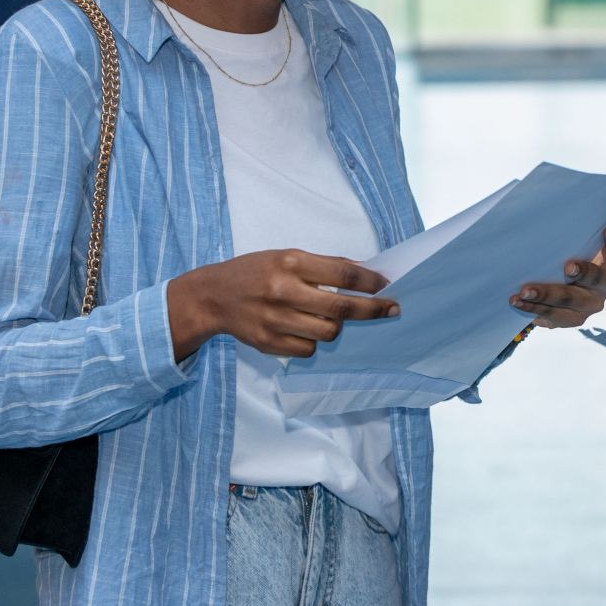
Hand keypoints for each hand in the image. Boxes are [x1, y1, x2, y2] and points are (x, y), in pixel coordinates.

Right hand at [167, 249, 397, 360]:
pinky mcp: (268, 343)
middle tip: (392, 309)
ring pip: (328, 333)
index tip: (388, 286)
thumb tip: (366, 272)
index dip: (372, 283)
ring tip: (327, 317)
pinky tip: (302, 328)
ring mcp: (275, 320)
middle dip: (373, 310)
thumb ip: (327, 265)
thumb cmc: (256, 271)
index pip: (344, 275)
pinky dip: (313, 341)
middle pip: (342, 309)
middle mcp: (284, 291)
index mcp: (292, 264)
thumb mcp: (289, 256)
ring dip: (337, 327)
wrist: (212, 296)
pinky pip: (308, 348)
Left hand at [509, 222, 605, 328]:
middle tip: (568, 267)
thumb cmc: (563, 255)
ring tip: (524, 291)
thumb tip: (538, 208)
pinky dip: (533, 309)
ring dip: (546, 296)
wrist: (556, 287)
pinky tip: (518, 302)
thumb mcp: (570, 245)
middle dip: (582, 272)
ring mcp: (589, 305)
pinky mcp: (571, 319)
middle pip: (595, 279)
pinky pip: (553, 317)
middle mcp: (604, 285)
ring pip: (570, 303)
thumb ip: (566, 234)